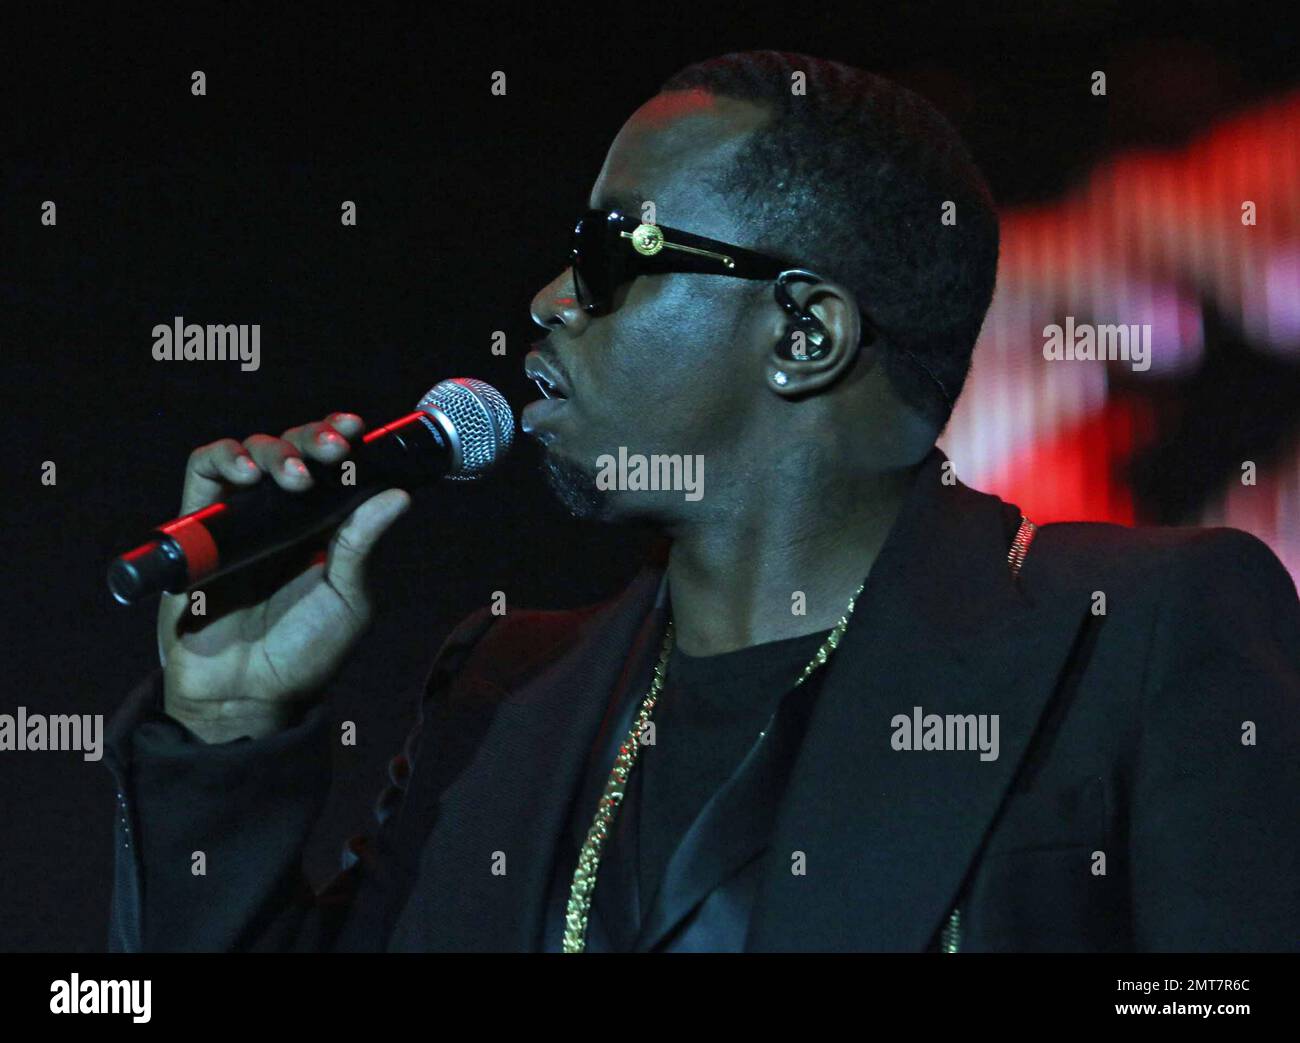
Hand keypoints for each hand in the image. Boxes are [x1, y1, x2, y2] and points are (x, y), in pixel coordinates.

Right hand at [158, 413, 409, 741]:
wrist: (246, 696)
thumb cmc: (303, 653)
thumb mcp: (347, 599)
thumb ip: (361, 546)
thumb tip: (398, 495)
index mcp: (323, 527)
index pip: (332, 468)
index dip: (342, 441)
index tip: (359, 430)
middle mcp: (282, 517)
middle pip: (293, 450)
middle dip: (314, 438)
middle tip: (335, 449)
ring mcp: (239, 520)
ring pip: (251, 453)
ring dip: (275, 450)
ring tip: (295, 477)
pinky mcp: (197, 530)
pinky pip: (202, 475)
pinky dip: (222, 458)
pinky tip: (244, 470)